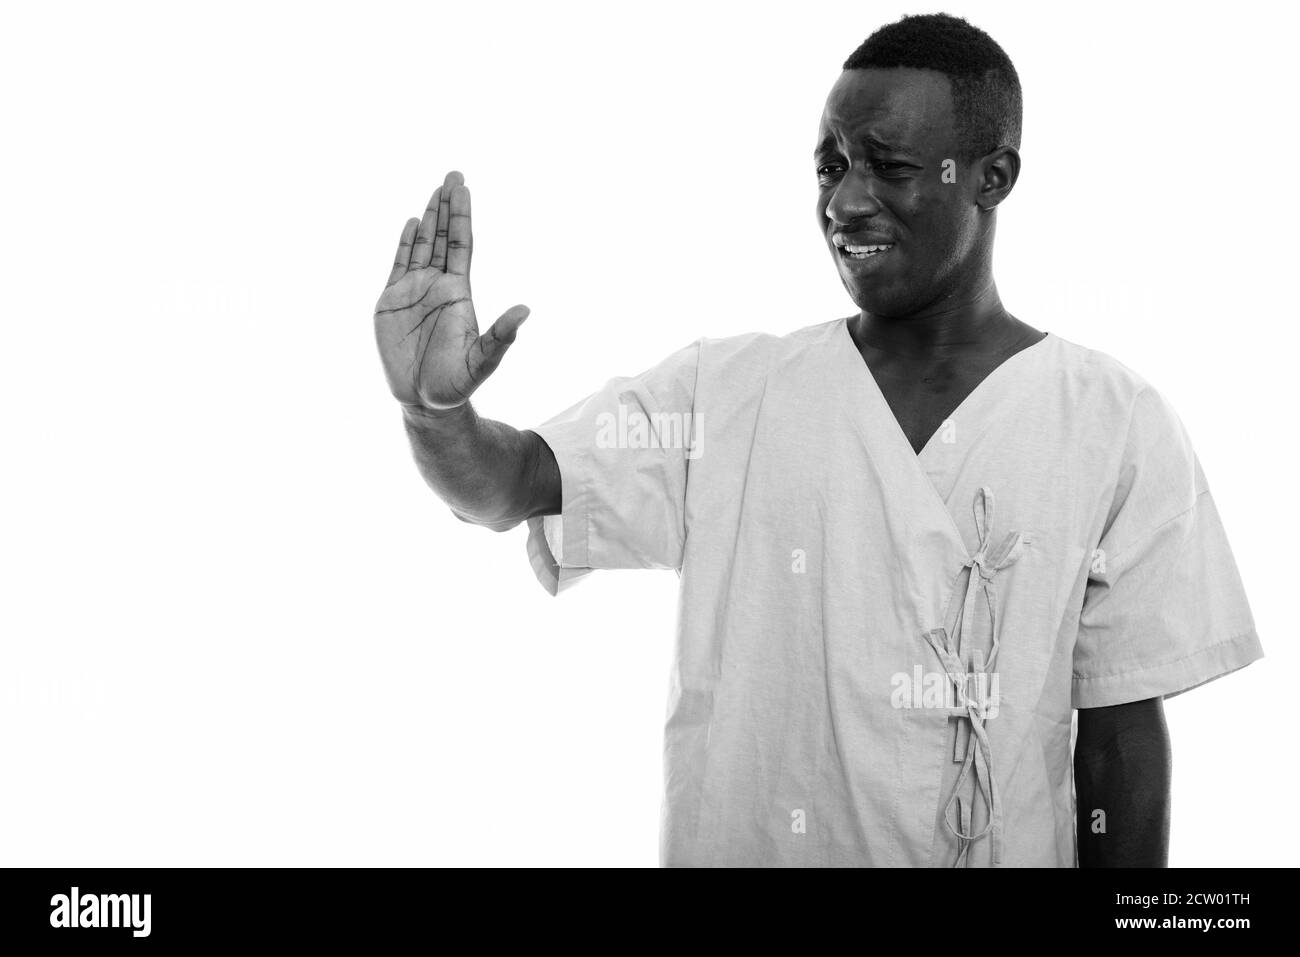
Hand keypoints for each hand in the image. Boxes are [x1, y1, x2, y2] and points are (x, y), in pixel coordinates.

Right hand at [374, 170, 529, 410]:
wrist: (424, 402)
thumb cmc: (456, 386)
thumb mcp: (482, 362)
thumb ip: (501, 337)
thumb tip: (526, 310)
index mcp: (459, 294)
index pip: (462, 245)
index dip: (463, 217)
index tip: (464, 189)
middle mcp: (438, 286)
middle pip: (444, 237)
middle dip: (448, 206)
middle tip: (453, 174)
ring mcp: (414, 292)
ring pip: (422, 245)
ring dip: (428, 217)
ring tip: (435, 189)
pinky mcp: (391, 302)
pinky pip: (398, 265)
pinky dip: (405, 243)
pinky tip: (411, 222)